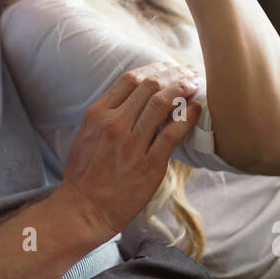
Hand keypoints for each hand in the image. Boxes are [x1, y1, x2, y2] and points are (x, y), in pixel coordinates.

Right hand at [58, 62, 202, 237]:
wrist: (83, 210)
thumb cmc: (84, 175)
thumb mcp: (87, 135)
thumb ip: (107, 115)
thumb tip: (132, 99)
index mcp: (98, 115)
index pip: (130, 79)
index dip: (154, 69)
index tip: (168, 68)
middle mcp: (114, 124)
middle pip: (150, 85)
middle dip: (173, 74)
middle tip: (187, 72)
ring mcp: (132, 144)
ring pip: (162, 103)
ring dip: (183, 89)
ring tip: (194, 84)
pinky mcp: (150, 164)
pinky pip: (173, 133)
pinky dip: (188, 116)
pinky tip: (196, 109)